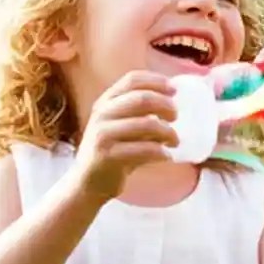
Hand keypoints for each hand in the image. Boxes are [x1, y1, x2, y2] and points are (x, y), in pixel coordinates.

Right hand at [72, 71, 178, 199]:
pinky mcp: (108, 156)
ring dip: (168, 132)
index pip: (132, 79)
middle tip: (176, 116)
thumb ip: (141, 114)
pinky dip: (161, 152)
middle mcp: (102, 114)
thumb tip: (172, 104)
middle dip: (166, 105)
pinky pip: (144, 149)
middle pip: (142, 98)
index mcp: (106, 102)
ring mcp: (103, 134)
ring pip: (146, 124)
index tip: (175, 89)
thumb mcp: (123, 126)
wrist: (88, 183)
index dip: (156, 81)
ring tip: (175, 141)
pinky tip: (167, 157)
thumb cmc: (113, 152)